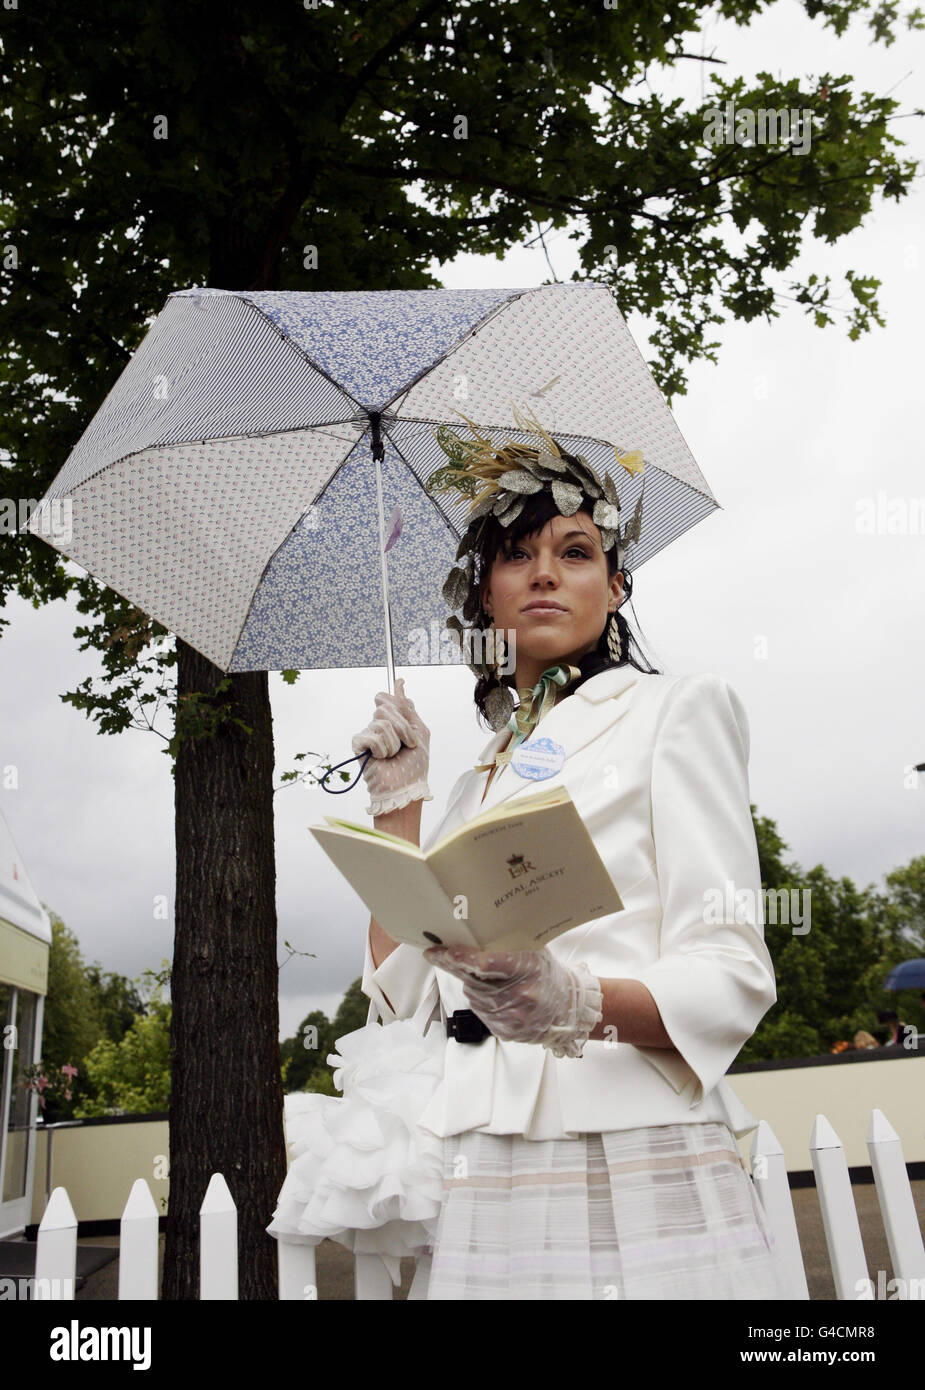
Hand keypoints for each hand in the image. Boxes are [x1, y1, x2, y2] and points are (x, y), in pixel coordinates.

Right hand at [350, 677, 432, 816]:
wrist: (405, 788)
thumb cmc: (414, 766)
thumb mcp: (420, 733)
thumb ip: (409, 710)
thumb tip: (400, 684)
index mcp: (395, 724)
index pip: (389, 700)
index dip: (394, 692)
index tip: (400, 681)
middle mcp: (380, 727)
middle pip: (385, 708)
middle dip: (403, 727)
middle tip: (408, 744)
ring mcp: (368, 735)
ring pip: (381, 722)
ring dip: (395, 741)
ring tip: (395, 755)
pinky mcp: (359, 745)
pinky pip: (370, 735)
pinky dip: (382, 748)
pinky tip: (382, 758)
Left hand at [423, 944, 602, 1057]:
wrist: (566, 1009)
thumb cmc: (547, 974)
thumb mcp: (533, 951)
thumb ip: (506, 945)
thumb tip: (472, 932)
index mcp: (528, 970)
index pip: (488, 964)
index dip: (462, 958)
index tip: (442, 952)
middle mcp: (520, 997)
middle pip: (474, 980)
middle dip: (456, 966)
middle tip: (439, 953)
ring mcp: (512, 1018)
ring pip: (473, 996)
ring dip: (472, 984)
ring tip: (488, 978)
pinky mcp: (505, 1032)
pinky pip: (480, 1011)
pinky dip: (480, 1000)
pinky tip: (494, 995)